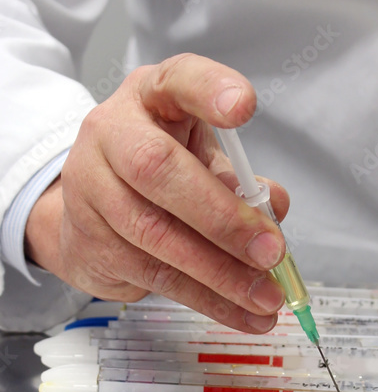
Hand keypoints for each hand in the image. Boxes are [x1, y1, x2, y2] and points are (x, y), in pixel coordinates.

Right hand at [25, 53, 289, 331]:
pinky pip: (152, 274)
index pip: (178, 79)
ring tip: (265, 297)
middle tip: (270, 251)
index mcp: (151, 96)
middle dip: (222, 217)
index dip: (209, 90)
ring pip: (155, 234)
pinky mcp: (87, 239)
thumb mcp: (205, 160)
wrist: (90, 208)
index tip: (243, 107)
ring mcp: (89, 185)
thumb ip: (242, 180)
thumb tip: (275, 209)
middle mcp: (111, 132)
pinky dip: (205, 298)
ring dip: (220, 274)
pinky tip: (239, 312)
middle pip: (159, 169)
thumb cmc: (160, 171)